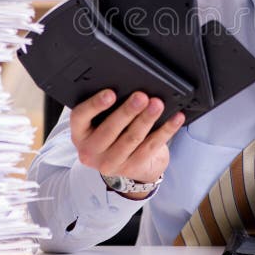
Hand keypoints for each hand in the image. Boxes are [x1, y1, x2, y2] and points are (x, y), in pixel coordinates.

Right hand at [70, 89, 184, 199]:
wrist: (127, 162)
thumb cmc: (114, 133)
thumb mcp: (102, 121)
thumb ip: (109, 107)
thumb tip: (129, 87)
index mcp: (80, 133)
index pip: (81, 117)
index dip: (95, 105)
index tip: (110, 93)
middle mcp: (91, 150)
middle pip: (110, 130)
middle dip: (128, 111)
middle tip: (141, 97)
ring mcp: (110, 162)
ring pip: (132, 139)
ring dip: (146, 120)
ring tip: (157, 105)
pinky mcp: (132, 167)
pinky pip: (151, 147)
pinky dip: (165, 130)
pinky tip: (174, 119)